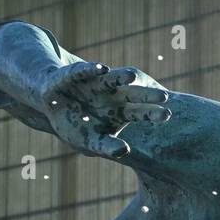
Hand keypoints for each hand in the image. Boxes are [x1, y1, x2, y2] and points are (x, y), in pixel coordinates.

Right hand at [38, 62, 169, 157]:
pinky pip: (84, 72)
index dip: (152, 113)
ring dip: (121, 77)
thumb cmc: (76, 127)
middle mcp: (112, 95)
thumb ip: (107, 146)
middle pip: (132, 94)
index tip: (168, 115)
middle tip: (165, 96)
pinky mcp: (76, 75)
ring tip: (132, 76)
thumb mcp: (90, 142)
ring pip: (112, 79)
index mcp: (119, 111)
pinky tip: (101, 69)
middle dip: (146, 95)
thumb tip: (125, 150)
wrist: (52, 106)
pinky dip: (91, 70)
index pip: (140, 112)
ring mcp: (96, 84)